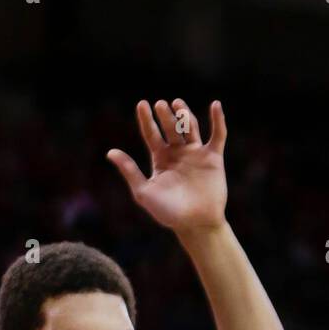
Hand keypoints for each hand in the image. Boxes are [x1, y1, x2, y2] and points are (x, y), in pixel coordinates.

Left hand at [108, 99, 227, 236]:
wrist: (196, 224)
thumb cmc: (168, 213)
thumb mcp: (144, 192)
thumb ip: (129, 171)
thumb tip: (110, 152)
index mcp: (161, 159)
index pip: (152, 134)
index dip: (147, 119)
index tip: (142, 104)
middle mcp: (178, 153)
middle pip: (170, 128)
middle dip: (165, 116)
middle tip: (160, 105)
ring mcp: (196, 154)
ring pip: (190, 127)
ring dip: (185, 114)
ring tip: (178, 104)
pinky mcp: (213, 158)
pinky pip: (218, 135)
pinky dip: (218, 120)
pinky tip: (215, 105)